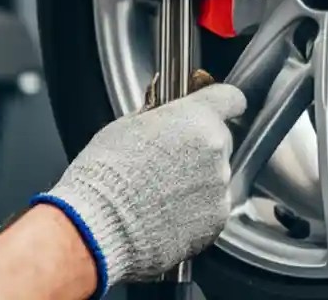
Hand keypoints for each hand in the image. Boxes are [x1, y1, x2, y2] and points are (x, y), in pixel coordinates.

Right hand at [36, 83, 246, 287]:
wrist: (96, 229)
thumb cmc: (103, 177)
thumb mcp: (125, 127)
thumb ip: (157, 115)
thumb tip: (164, 111)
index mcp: (197, 118)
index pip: (231, 98)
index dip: (221, 104)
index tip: (214, 109)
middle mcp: (216, 149)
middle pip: (220, 140)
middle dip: (200, 148)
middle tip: (166, 162)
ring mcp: (220, 186)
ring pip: (216, 176)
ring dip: (197, 181)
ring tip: (158, 195)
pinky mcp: (218, 218)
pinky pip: (212, 207)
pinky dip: (195, 211)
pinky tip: (164, 215)